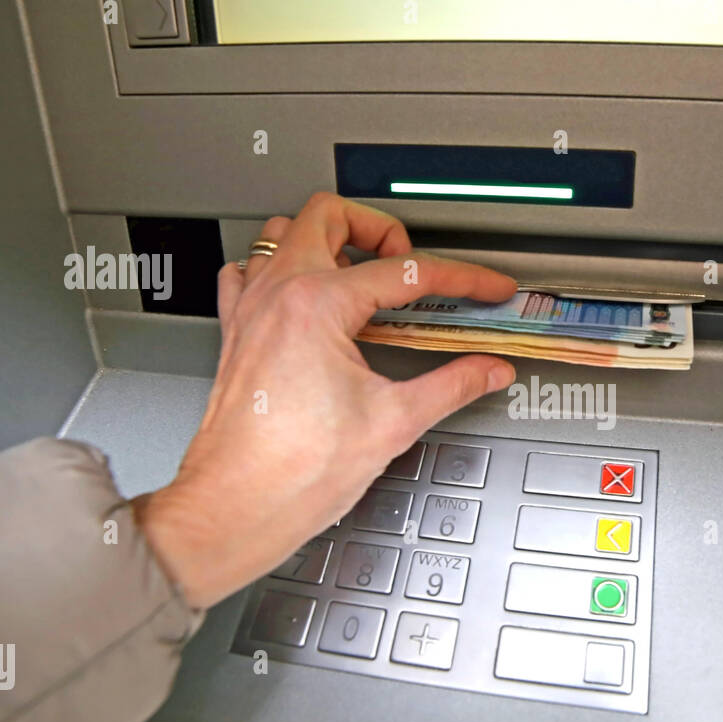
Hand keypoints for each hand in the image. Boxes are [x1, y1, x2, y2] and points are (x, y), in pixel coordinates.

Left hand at [131, 193, 516, 606]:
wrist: (236, 507)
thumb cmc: (292, 472)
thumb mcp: (393, 423)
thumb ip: (451, 386)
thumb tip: (486, 371)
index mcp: (317, 305)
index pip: (406, 272)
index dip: (460, 278)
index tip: (485, 287)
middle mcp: (277, 295)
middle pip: (330, 215)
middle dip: (382, 230)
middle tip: (413, 266)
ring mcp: (250, 310)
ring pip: (282, 232)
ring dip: (327, 240)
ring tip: (364, 271)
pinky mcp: (236, 333)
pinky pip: (248, 273)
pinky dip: (279, 271)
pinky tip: (305, 296)